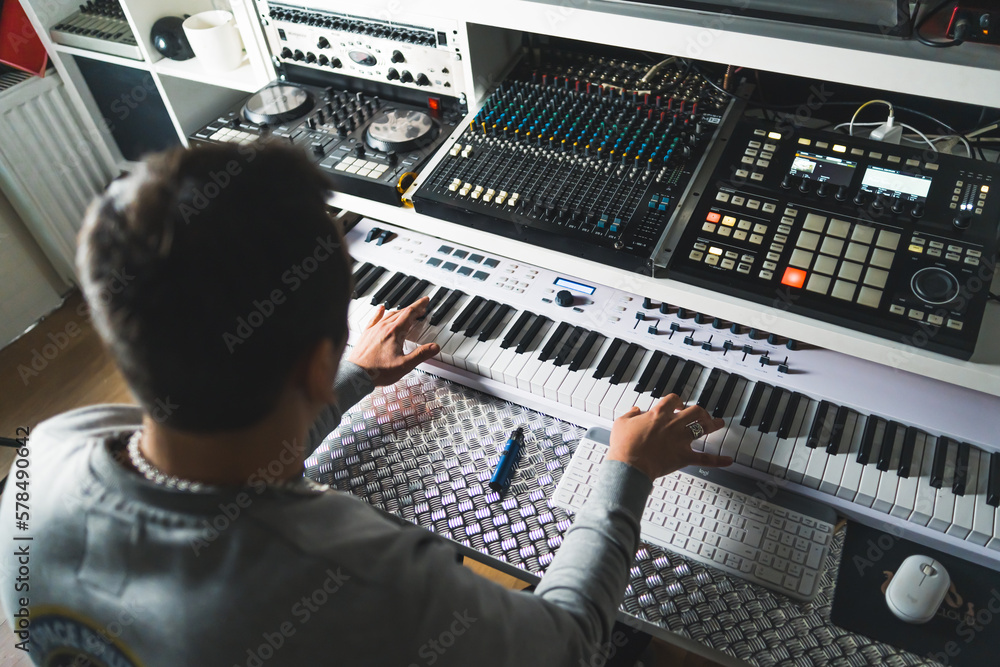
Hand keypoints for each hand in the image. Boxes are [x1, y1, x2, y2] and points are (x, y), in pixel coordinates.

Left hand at [347, 296, 439, 386]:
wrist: (356, 374)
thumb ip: (421, 355)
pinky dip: (380, 313)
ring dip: (400, 312)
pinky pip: (374, 319)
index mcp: (395, 332)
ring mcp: (374, 329)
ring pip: (389, 315)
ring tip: (406, 312)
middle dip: (412, 309)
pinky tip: (381, 309)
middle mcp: (384, 327)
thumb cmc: (378, 371)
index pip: (410, 313)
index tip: (425, 301)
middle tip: (421, 309)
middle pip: (401, 313)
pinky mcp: (366, 334)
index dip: (419, 305)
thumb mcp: (404, 365)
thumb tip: (434, 347)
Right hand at [606, 394, 730, 480]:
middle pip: (694, 411)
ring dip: (713, 425)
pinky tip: (728, 460)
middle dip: (700, 411)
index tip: (677, 404)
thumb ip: (630, 414)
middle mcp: (673, 424)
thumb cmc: (624, 446)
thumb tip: (635, 410)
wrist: (629, 465)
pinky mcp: (684, 457)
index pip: (673, 400)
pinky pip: (705, 459)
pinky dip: (718, 460)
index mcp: (658, 414)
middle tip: (703, 414)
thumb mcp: (621, 423)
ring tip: (719, 423)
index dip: (677, 400)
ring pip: (703, 428)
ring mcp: (681, 440)